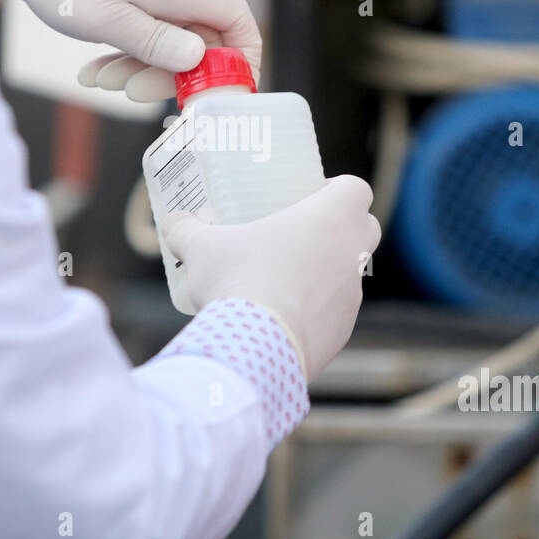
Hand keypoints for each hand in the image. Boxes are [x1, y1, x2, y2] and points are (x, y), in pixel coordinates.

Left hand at [0, 0, 261, 101]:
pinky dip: (123, 62)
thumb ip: (154, 41)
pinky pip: (144, 42)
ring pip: (168, 49)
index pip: (237, 19)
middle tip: (130, 92)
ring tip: (96, 81)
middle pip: (201, 46)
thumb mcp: (108, 18)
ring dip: (139, 73)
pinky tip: (91, 75)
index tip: (223, 89)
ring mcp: (156, 0)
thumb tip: (198, 59)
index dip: (242, 56)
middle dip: (171, 77)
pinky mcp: (135, 7)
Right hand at [159, 177, 381, 381]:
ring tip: (284, 280)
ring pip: (350, 274)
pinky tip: (282, 318)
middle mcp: (351, 254)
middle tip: (302, 233)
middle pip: (366, 228)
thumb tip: (173, 224)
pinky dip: (316, 312)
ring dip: (326, 272)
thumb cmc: (237, 283)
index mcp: (330, 219)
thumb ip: (186, 230)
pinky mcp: (343, 332)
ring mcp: (351, 296)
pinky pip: (335, 313)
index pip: (357, 189)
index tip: (315, 195)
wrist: (256, 349)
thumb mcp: (201, 249)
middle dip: (342, 228)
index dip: (339, 189)